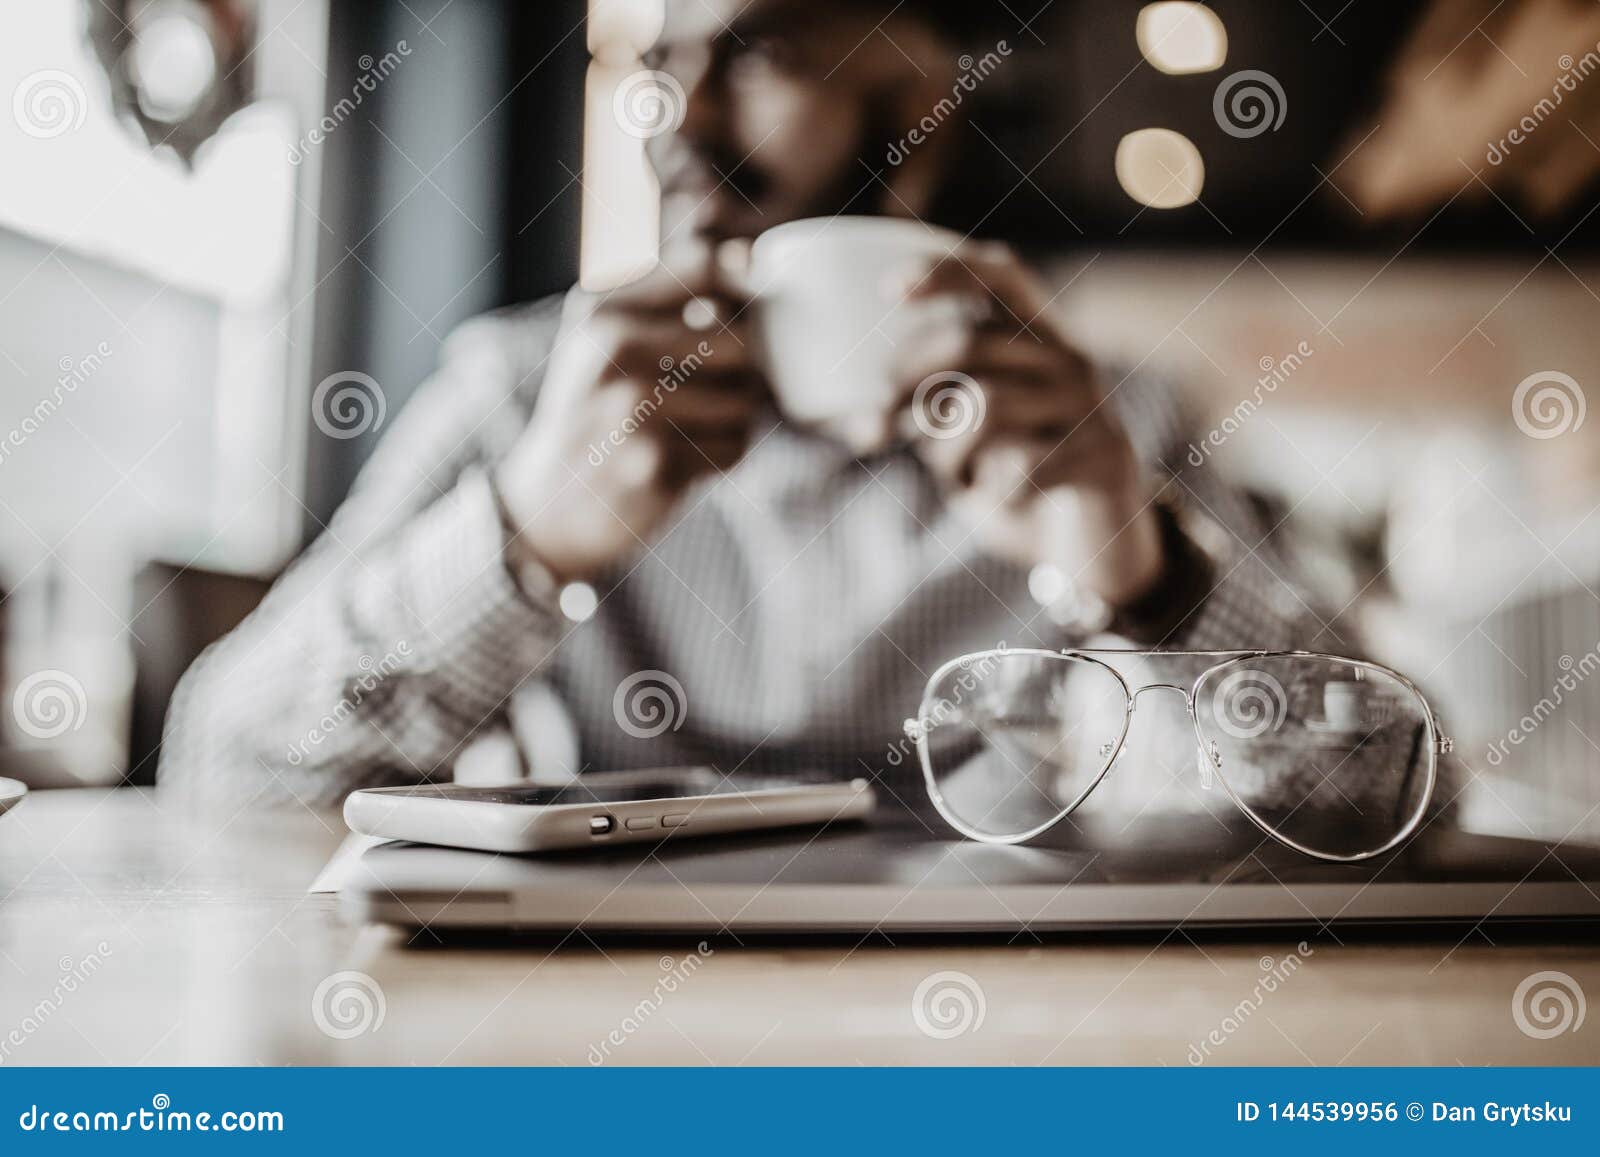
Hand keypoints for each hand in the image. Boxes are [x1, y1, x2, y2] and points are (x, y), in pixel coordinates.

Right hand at [495, 244, 761, 582]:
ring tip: (699, 421)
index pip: (705, 263)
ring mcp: (632, 409)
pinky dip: (725, 453)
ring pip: (746, 396)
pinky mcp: (654, 464)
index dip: (741, 287)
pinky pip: (736, 445)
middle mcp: (613, 349)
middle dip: (743, 367)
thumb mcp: (605, 333)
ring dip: (737, 414)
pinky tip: (688, 456)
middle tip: (717, 384)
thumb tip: (744, 256)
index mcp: (602, 307)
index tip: (731, 317)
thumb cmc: (596, 406)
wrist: (551, 501)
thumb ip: (668, 287)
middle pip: (740, 339)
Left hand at [891, 242, 1164, 606]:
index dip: (946, 272)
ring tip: (955, 473)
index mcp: (1037, 334)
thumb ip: (919, 415)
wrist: (1099, 533)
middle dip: (903, 384)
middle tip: (875, 427)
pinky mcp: (1103, 454)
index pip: (998, 276)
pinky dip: (995, 493)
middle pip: (968, 343)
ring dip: (945, 453)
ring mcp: (1089, 403)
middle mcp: (1067, 356)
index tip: (889, 290)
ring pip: (983, 408)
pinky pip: (1022, 469)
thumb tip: (861, 425)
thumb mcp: (963, 435)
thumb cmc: (1020, 468)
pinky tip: (1003, 498)